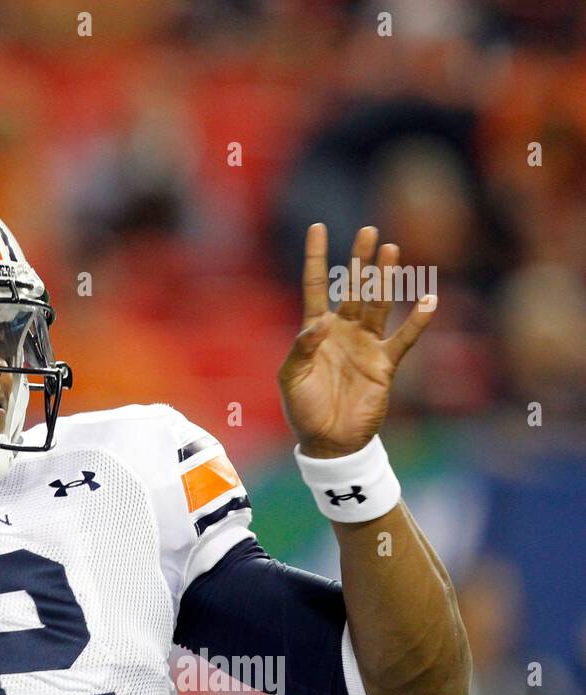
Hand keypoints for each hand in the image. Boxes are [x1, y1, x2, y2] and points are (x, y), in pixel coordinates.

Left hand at [278, 224, 435, 458]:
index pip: (315, 285)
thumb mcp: (291, 377)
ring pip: (378, 304)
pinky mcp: (385, 364)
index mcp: (315, 331)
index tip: (317, 228)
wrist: (329, 440)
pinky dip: (417, 321)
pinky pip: (404, 338)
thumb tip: (321, 322)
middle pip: (352, 288)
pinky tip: (428, 300)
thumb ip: (301, 348)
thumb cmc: (303, 409)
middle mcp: (343, 332)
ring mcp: (365, 345)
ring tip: (391, 250)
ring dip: (385, 279)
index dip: (315, 258)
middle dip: (359, 260)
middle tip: (368, 231)